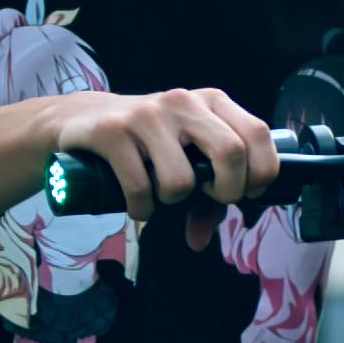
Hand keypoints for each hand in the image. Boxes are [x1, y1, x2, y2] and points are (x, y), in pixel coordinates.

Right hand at [46, 84, 281, 248]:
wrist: (83, 120)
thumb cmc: (146, 144)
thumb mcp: (183, 159)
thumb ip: (205, 199)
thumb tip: (201, 240)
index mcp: (212, 102)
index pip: (258, 134)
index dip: (261, 174)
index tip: (244, 193)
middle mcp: (183, 102)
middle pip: (230, 152)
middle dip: (226, 192)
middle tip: (208, 199)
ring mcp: (147, 114)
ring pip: (181, 180)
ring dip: (172, 203)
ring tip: (159, 195)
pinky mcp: (112, 131)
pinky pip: (140, 187)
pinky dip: (141, 209)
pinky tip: (137, 204)